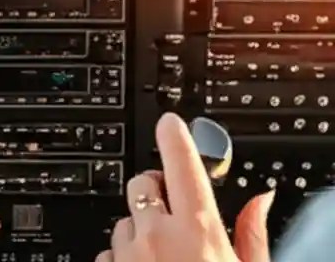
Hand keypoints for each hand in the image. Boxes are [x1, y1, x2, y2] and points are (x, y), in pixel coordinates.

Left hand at [101, 113, 273, 261]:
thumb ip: (251, 234)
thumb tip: (261, 199)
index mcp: (198, 231)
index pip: (182, 165)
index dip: (175, 138)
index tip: (170, 123)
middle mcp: (157, 237)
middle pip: (143, 186)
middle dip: (156, 192)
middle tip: (176, 215)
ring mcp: (127, 254)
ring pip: (125, 223)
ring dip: (141, 232)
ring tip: (168, 259)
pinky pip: (110, 252)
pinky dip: (125, 258)